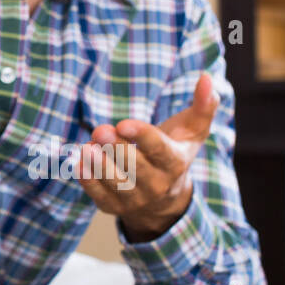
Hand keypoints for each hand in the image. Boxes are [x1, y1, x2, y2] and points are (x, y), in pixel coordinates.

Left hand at [76, 74, 219, 242]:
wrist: (166, 198)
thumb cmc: (176, 151)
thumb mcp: (193, 131)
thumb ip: (202, 105)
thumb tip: (206, 77)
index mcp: (175, 163)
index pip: (159, 150)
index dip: (142, 137)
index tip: (123, 123)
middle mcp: (157, 185)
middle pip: (135, 167)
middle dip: (117, 149)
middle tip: (100, 130)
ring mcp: (135, 199)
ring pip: (116, 184)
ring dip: (100, 166)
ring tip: (87, 148)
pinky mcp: (114, 206)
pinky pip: (100, 197)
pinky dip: (88, 182)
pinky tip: (78, 163)